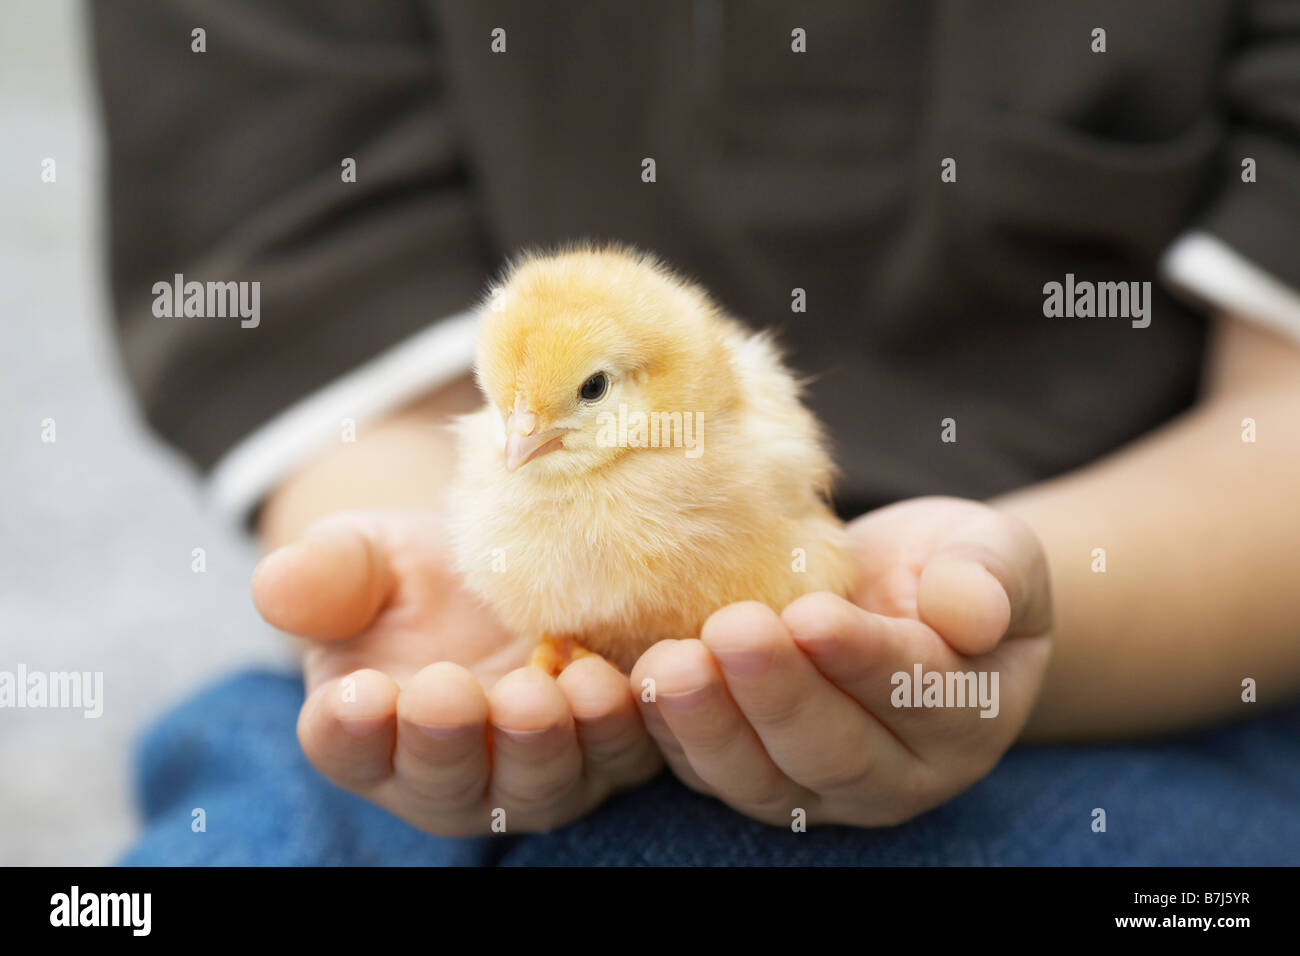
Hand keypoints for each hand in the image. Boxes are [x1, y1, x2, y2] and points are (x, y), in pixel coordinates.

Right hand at [252, 510, 661, 835]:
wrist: (514, 557)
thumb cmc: (419, 569)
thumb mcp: (365, 557)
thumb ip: (324, 577)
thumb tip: (274, 587)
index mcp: (369, 732)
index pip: (349, 748)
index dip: (351, 730)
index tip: (357, 694)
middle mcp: (450, 773)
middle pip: (446, 783)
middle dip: (447, 744)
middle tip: (448, 694)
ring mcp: (536, 769)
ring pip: (539, 783)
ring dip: (542, 744)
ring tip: (540, 690)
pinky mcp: (611, 746)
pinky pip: (625, 752)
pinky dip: (625, 725)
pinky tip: (622, 682)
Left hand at [630, 496, 1052, 826]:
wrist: (897, 597)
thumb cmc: (948, 569)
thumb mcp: (993, 555)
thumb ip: (992, 577)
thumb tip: (974, 610)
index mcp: (965, 719)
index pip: (916, 695)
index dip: (863, 659)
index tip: (814, 615)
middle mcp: (894, 774)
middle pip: (832, 751)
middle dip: (776, 695)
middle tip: (730, 631)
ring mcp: (817, 787)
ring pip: (760, 780)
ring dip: (709, 728)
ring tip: (670, 667)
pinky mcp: (751, 774)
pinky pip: (706, 771)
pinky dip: (667, 734)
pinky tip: (635, 681)